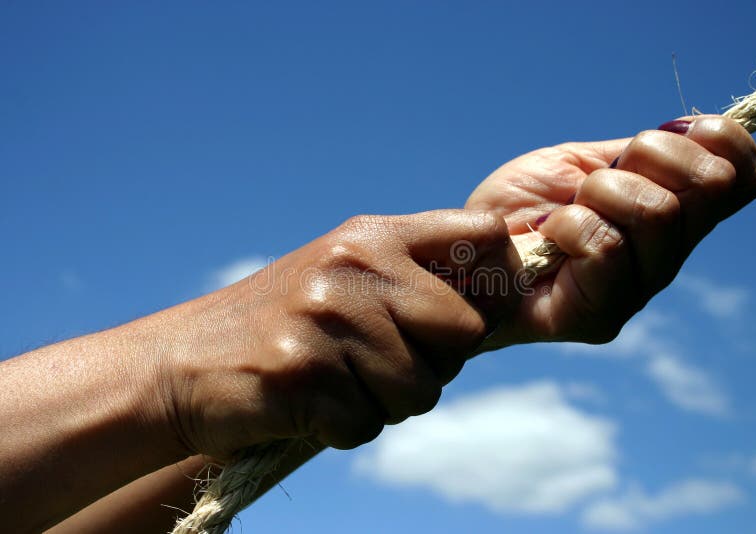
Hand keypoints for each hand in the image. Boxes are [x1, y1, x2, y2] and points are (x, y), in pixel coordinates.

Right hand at [151, 210, 521, 457]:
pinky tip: (309, 406)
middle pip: (464, 332)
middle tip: (387, 367)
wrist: (183, 363)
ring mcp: (327, 318)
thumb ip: (412, 281)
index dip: (501, 279)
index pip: (479, 236)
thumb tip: (496, 307)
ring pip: (420, 391)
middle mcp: (355, 267)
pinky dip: (345, 428)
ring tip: (339, 384)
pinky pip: (367, 424)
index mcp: (372, 237)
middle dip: (437, 365)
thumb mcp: (344, 277)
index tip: (481, 313)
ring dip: (386, 405)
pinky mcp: (301, 374)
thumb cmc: (282, 323)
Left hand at [466, 115, 755, 348]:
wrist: (468, 249)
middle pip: (707, 188)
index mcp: (674, 220)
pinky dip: (570, 224)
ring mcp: (637, 292)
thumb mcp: (584, 164)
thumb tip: (702, 132)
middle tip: (596, 179)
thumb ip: (643, 156)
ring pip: (658, 212)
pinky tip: (550, 237)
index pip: (745, 180)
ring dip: (600, 192)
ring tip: (566, 211)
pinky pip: (606, 244)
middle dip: (645, 157)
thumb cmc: (522, 209)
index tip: (669, 133)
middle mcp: (667, 260)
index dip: (722, 143)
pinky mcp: (599, 318)